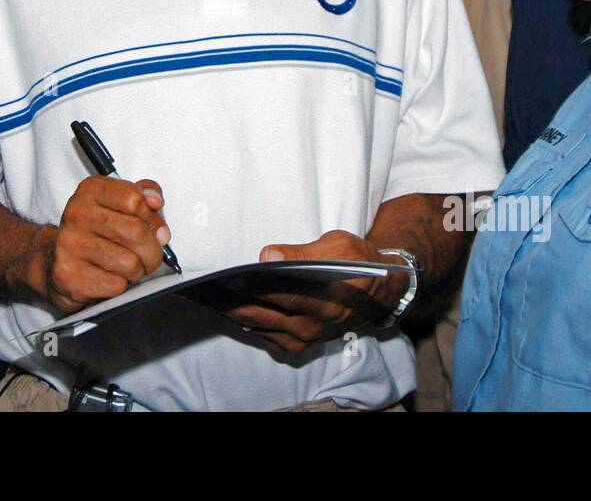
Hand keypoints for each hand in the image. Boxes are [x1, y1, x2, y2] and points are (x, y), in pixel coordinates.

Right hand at [39, 176, 169, 313]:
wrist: (55, 262)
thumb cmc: (95, 233)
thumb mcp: (119, 205)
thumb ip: (143, 196)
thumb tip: (156, 202)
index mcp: (91, 190)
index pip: (135, 200)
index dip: (152, 219)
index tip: (153, 230)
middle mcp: (76, 213)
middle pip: (137, 232)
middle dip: (152, 252)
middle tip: (148, 257)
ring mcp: (70, 244)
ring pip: (130, 263)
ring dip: (137, 271)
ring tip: (125, 268)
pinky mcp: (68, 274)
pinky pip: (116, 285)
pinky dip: (120, 286)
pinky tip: (109, 278)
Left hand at [222, 230, 409, 353]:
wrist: (380, 291)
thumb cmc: (358, 263)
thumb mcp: (338, 246)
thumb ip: (302, 252)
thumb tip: (267, 256)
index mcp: (327, 299)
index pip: (282, 294)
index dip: (252, 286)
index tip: (227, 276)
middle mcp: (315, 324)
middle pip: (264, 314)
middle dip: (234, 301)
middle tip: (209, 287)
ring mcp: (307, 337)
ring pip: (262, 327)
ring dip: (236, 314)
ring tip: (213, 297)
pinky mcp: (302, 344)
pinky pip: (268, 337)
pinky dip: (249, 325)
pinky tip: (232, 310)